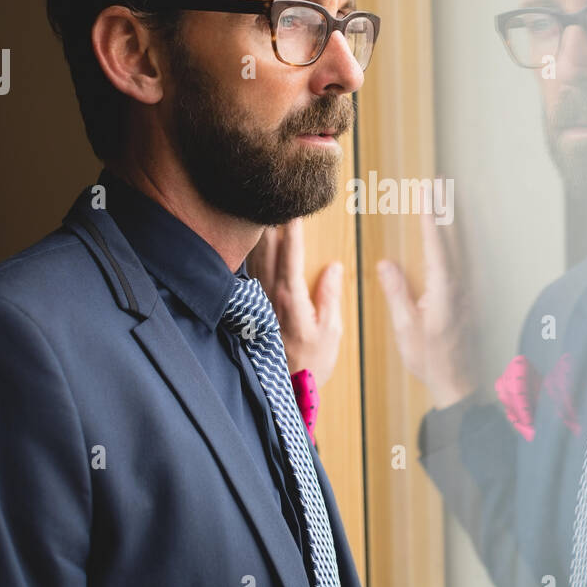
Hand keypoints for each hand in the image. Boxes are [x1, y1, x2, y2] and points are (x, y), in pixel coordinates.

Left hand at [248, 217, 344, 386]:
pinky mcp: (252, 305)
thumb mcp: (330, 331)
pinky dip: (253, 251)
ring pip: (256, 256)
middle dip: (270, 221)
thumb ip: (330, 296)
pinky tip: (252, 239)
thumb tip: (335, 267)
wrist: (284, 391)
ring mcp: (257, 299)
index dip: (293, 229)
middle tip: (274, 196)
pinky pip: (251, 269)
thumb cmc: (310, 365)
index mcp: (290, 299)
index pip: (291, 254)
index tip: (294, 206)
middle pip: (267, 248)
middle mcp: (268, 295)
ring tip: (261, 207)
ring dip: (259, 232)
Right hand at [375, 189, 478, 409]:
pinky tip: (457, 233)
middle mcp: (461, 285)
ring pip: (464, 246)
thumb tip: (385, 263)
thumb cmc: (431, 360)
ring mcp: (469, 290)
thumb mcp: (406, 328)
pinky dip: (460, 239)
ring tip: (450, 196)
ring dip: (456, 220)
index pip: (436, 244)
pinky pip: (466, 259)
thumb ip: (397, 293)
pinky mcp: (469, 297)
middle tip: (441, 180)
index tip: (426, 191)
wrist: (458, 383)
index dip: (430, 215)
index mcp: (444, 290)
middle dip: (447, 207)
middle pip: (455, 238)